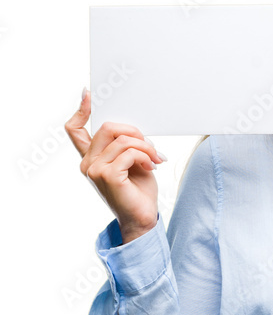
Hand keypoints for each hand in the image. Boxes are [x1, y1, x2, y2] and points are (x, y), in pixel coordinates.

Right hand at [64, 88, 164, 242]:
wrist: (143, 219)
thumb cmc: (138, 192)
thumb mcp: (132, 162)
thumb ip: (125, 145)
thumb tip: (131, 128)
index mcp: (91, 158)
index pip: (75, 130)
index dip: (81, 110)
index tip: (89, 95)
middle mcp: (88, 163)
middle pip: (107, 127)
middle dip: (134, 132)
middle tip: (150, 146)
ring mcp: (94, 170)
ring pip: (122, 140)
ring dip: (145, 147)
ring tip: (155, 159)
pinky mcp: (106, 176)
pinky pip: (129, 153)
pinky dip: (145, 156)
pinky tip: (152, 166)